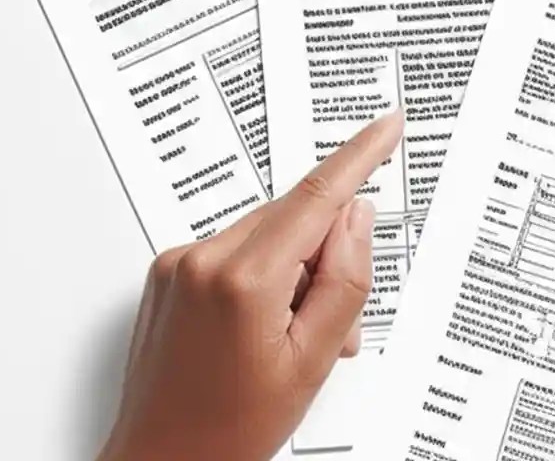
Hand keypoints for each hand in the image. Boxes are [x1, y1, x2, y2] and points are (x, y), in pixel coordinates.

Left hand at [97, 110, 403, 460]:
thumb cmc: (229, 429)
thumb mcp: (312, 360)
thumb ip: (345, 280)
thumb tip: (356, 218)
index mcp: (242, 281)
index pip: (317, 198)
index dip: (359, 157)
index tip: (386, 126)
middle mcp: (201, 260)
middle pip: (294, 220)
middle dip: (325, 258)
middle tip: (330, 324)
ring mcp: (178, 265)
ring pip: (267, 235)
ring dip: (294, 272)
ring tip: (289, 338)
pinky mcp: (168, 272)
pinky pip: (236, 250)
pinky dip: (263, 277)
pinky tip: (262, 328)